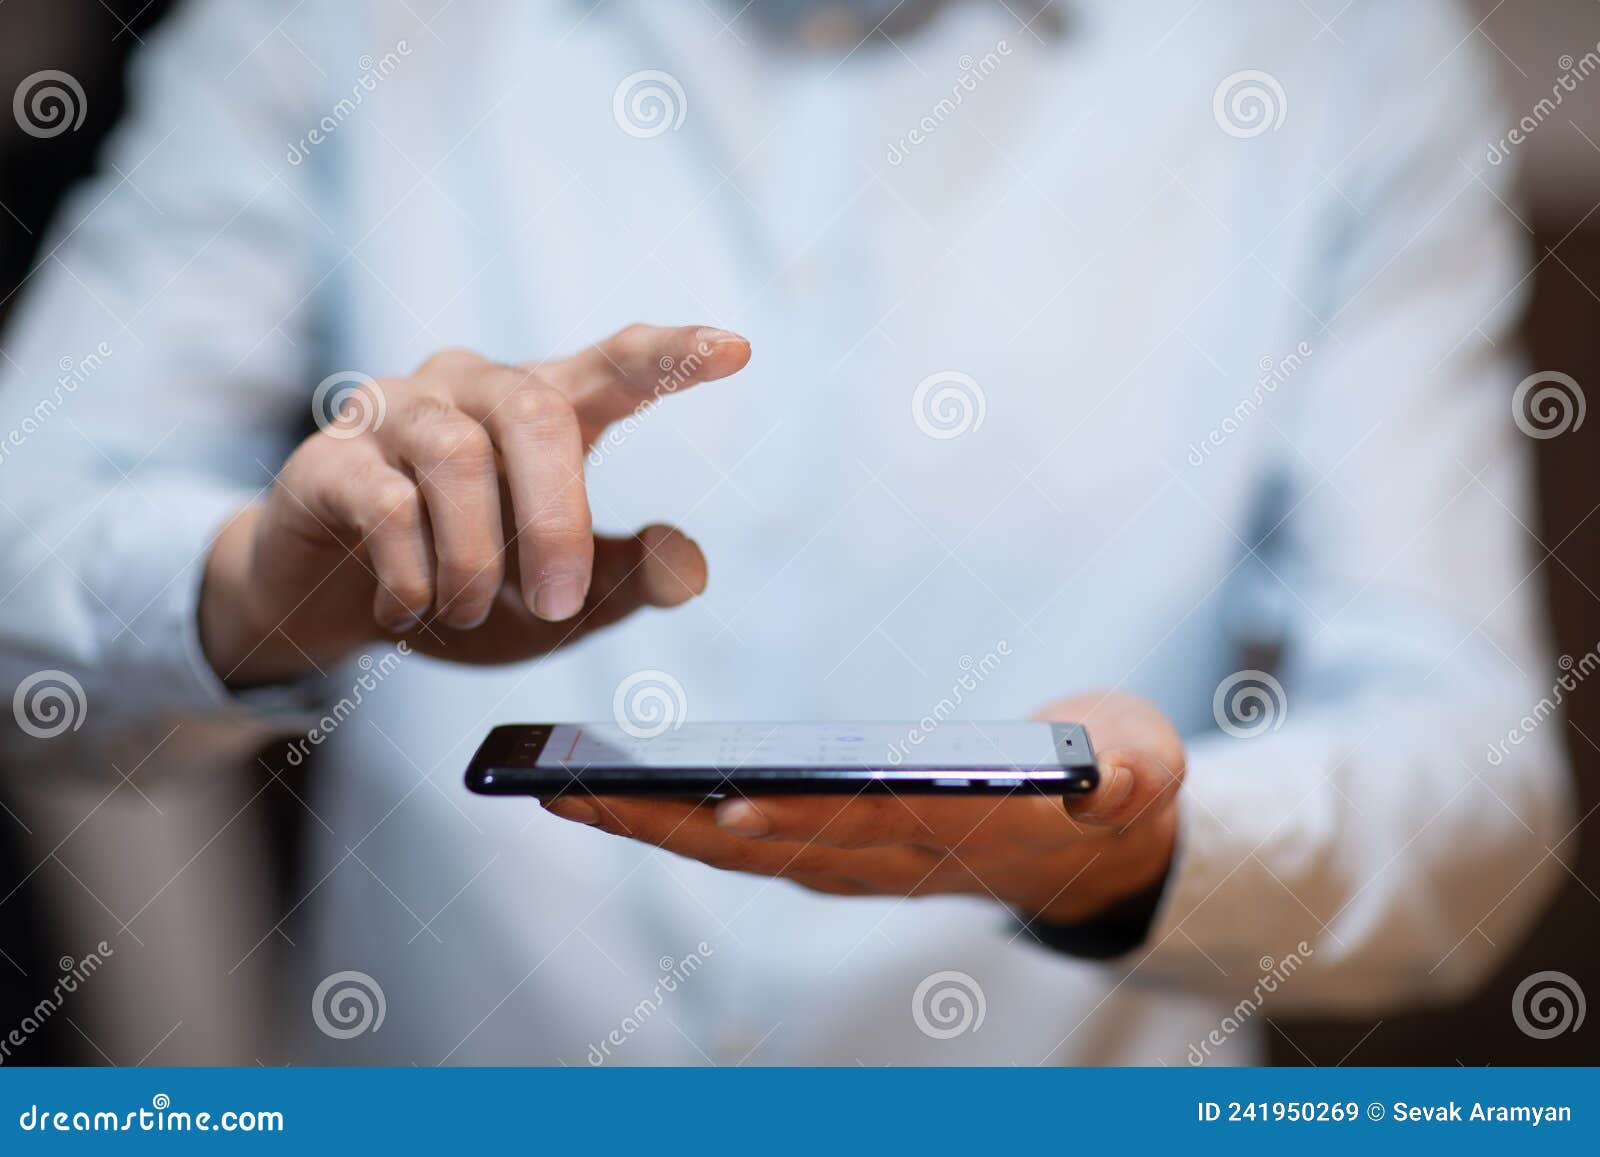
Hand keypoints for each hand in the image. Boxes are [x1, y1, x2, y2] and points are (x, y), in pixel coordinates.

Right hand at [200, 324, 750, 684]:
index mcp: (545, 408)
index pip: (616, 363)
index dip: (672, 355)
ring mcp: (396, 412)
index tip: (737, 350)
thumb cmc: (466, 583)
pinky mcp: (330, 458)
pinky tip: (409, 610)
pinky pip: (386, 503)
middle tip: (561, 602)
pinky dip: (414, 574)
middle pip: (536, 412)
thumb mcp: (561, 598)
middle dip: (558, 518)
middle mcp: (471, 388)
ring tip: (471, 613)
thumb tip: (691, 566)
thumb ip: (628, 580)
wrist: (328, 604)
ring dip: (478, 558)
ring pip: (457, 456)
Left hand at [546, 691, 1184, 924]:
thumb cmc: (1116, 784)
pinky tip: (616, 795)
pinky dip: (675, 820)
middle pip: (772, 846)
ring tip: (564, 790)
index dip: (805, 816)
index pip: (873, 825)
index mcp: (963, 832)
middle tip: (575, 794)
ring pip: (741, 849)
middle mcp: (895, 858)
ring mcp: (860, 861)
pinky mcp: (839, 847)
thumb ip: (1131, 772)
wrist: (1099, 842)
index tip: (731, 804)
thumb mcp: (1145, 765)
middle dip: (674, 824)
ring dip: (652, 826)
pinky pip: (744, 839)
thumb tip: (1111, 778)